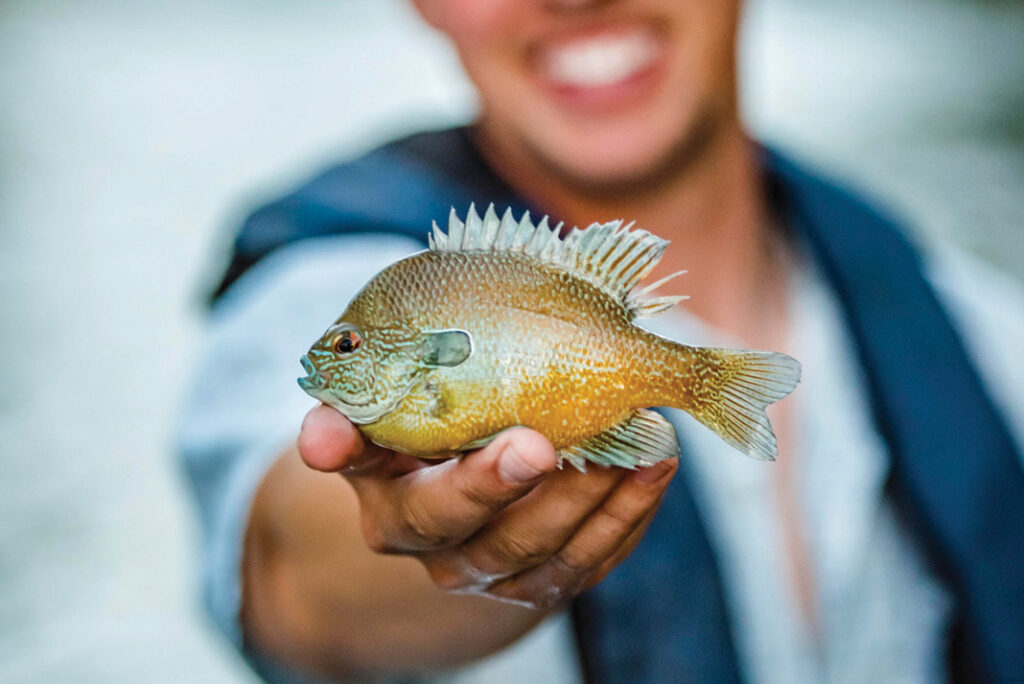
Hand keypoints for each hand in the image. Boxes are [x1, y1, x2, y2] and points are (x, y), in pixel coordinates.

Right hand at [298, 405, 677, 609]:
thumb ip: (346, 422)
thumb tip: (316, 437)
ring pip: (559, 554)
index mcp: (397, 517)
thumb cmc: (402, 441)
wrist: (431, 502)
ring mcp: (499, 576)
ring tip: (651, 447)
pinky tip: (654, 473)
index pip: (435, 510)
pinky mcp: (543, 581)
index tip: (533, 446)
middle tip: (611, 445)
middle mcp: (446, 558)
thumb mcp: (367, 428)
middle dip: (563, 495)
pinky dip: (629, 519)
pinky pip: (592, 562)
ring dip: (610, 503)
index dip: (482, 485)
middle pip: (508, 540)